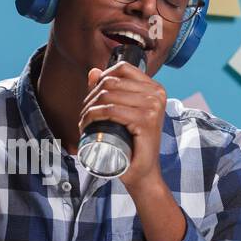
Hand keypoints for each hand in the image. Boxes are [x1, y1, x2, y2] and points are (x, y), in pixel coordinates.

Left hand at [78, 61, 166, 194]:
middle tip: (84, 115)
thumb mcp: (122, 112)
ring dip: (88, 108)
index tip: (93, 97)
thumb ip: (109, 90)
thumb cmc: (132, 144)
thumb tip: (93, 72)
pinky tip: (86, 124)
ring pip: (108, 96)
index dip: (102, 78)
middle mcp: (157, 94)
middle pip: (111, 82)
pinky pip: (111, 111)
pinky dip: (93, 116)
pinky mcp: (146, 121)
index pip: (122, 68)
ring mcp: (153, 107)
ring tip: (84, 122)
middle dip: (90, 97)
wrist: (142, 172)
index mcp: (155, 88)